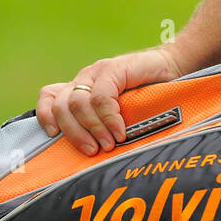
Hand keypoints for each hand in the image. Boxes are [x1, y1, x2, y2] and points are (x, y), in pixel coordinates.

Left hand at [36, 47, 182, 154]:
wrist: (175, 66)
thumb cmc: (150, 95)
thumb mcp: (121, 112)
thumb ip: (103, 124)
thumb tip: (92, 155)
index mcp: (81, 88)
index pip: (49, 96)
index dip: (45, 116)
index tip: (53, 136)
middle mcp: (85, 79)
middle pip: (61, 106)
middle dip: (74, 133)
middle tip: (92, 151)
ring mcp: (98, 72)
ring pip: (77, 103)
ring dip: (92, 128)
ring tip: (109, 144)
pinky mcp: (114, 69)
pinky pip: (101, 97)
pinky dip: (109, 118)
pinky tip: (120, 131)